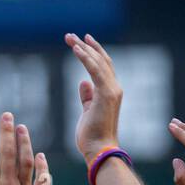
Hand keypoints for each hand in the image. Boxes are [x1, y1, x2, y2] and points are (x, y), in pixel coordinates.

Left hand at [65, 33, 121, 163]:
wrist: (99, 149)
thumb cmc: (92, 134)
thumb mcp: (88, 111)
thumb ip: (87, 96)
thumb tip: (83, 82)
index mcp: (110, 92)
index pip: (102, 67)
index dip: (93, 53)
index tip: (81, 42)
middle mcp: (114, 88)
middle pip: (101, 60)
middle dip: (86, 46)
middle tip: (70, 35)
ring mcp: (112, 90)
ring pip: (98, 62)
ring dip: (83, 48)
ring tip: (70, 38)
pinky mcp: (106, 94)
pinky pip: (96, 71)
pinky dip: (86, 58)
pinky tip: (76, 49)